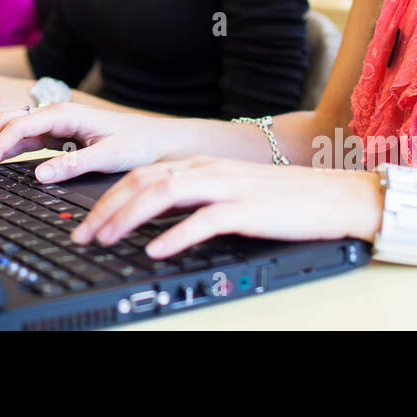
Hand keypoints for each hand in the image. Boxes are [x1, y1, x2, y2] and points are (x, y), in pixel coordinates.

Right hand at [0, 102, 181, 180]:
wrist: (156, 140)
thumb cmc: (137, 143)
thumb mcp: (108, 156)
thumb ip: (73, 165)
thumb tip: (39, 175)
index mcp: (64, 113)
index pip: (19, 126)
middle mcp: (55, 115)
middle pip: (7, 123)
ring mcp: (53, 125)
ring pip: (11, 130)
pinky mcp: (55, 137)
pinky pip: (22, 140)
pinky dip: (4, 150)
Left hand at [69, 157, 382, 257]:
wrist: (335, 196)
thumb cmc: (284, 200)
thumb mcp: (229, 192)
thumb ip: (194, 200)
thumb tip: (154, 223)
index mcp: (200, 165)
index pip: (141, 175)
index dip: (107, 197)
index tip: (84, 222)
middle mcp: (207, 170)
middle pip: (142, 182)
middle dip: (105, 209)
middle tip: (80, 235)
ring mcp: (227, 186)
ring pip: (162, 196)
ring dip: (127, 219)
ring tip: (105, 240)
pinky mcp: (247, 208)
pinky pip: (202, 221)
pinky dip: (173, 236)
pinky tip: (154, 251)